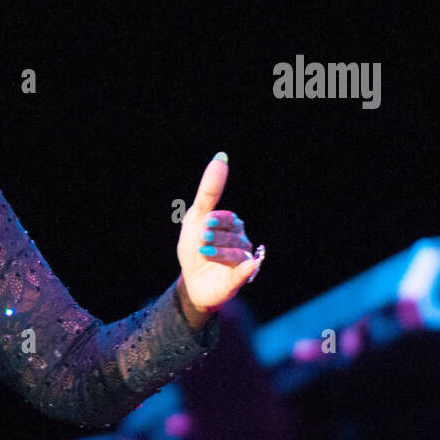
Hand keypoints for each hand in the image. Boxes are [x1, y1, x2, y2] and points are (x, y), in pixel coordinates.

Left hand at [175, 153, 260, 317]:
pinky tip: (248, 265)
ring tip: (204, 253)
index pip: (228, 218)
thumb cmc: (194, 248)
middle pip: (232, 235)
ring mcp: (243, 261)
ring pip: (236, 253)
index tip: (203, 223)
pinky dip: (246, 268)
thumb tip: (221, 157)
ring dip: (219, 252)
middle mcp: (242, 242)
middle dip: (216, 236)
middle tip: (202, 238)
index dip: (217, 220)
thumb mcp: (196, 218)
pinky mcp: (240, 279)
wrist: (191, 281)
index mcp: (232, 226)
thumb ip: (209, 191)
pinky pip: (246, 271)